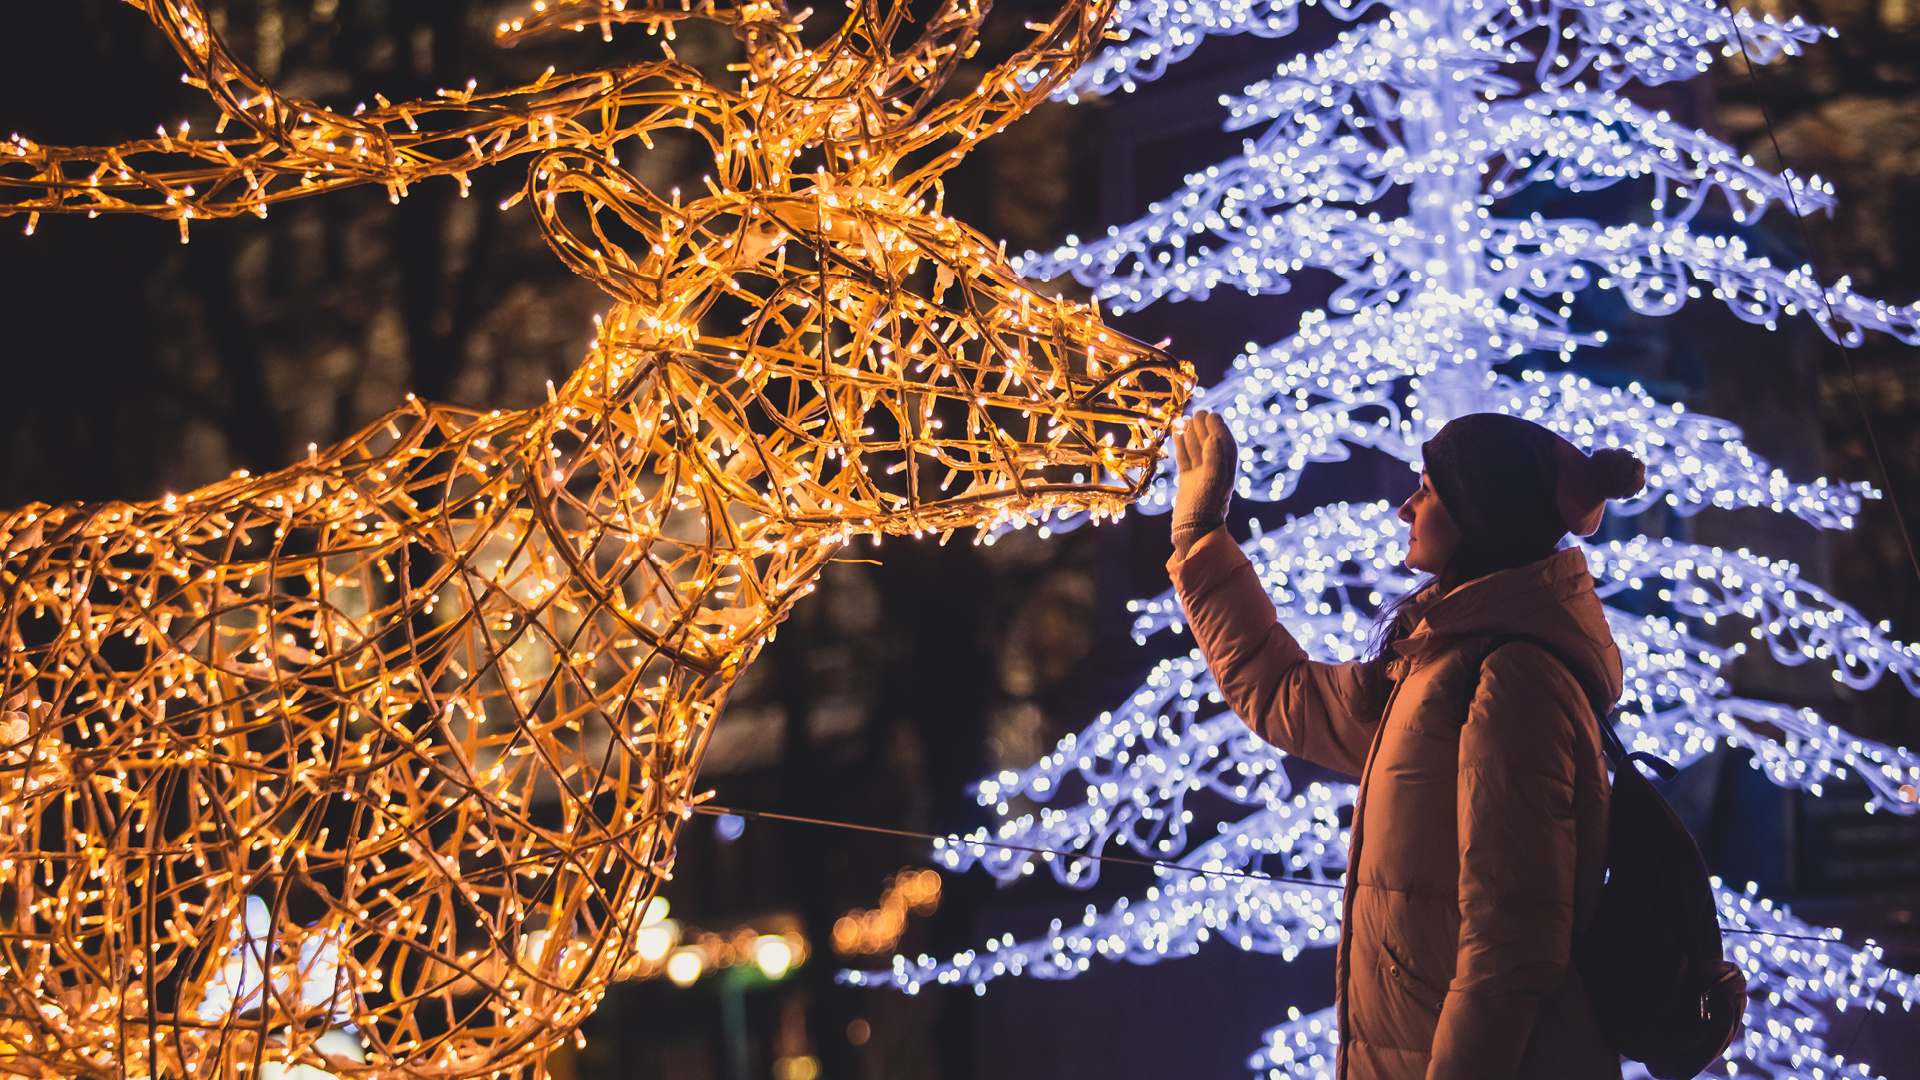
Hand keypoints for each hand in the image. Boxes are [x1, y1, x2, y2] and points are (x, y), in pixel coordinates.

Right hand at [1172, 410, 1235, 555]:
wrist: (1193, 530)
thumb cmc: (1206, 505)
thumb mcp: (1214, 477)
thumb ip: (1216, 453)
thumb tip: (1214, 431)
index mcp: (1226, 466)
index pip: (1223, 439)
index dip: (1216, 426)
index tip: (1207, 414)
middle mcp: (1215, 469)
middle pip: (1210, 440)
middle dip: (1203, 427)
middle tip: (1196, 412)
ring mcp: (1200, 474)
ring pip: (1196, 447)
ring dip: (1191, 433)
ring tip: (1183, 419)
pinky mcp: (1187, 480)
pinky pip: (1185, 458)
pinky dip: (1181, 445)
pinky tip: (1177, 434)